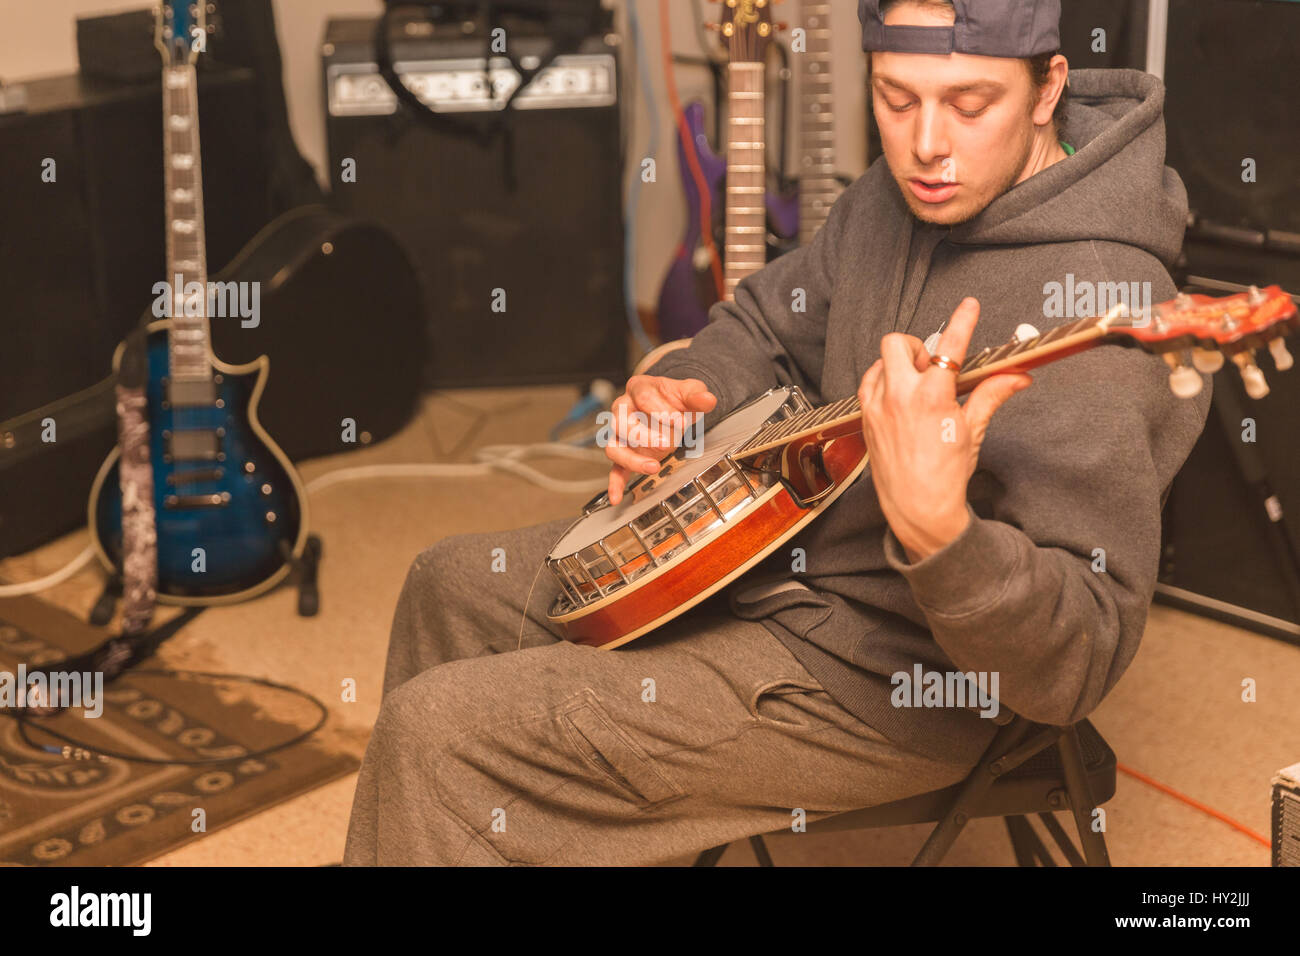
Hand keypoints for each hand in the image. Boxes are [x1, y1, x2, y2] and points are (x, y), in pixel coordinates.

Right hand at [605, 375, 716, 504]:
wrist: (669, 405)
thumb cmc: (673, 398)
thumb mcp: (688, 391)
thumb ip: (697, 394)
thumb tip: (708, 400)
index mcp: (638, 388)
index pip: (643, 397)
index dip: (661, 410)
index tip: (680, 422)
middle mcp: (623, 409)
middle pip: (621, 422)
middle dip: (644, 435)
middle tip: (667, 443)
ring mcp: (621, 433)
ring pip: (614, 447)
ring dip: (632, 460)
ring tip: (653, 467)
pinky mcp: (624, 452)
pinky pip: (614, 468)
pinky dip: (615, 483)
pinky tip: (617, 496)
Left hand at [858, 298, 1031, 561]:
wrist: (918, 506)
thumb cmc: (946, 474)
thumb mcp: (973, 430)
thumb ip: (992, 395)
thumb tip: (1018, 376)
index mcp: (931, 397)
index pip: (949, 347)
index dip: (962, 321)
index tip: (969, 305)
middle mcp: (899, 397)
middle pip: (896, 343)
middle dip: (914, 345)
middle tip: (930, 362)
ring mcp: (877, 407)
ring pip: (878, 363)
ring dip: (897, 365)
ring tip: (916, 383)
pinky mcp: (866, 418)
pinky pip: (868, 385)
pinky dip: (882, 382)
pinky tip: (897, 396)